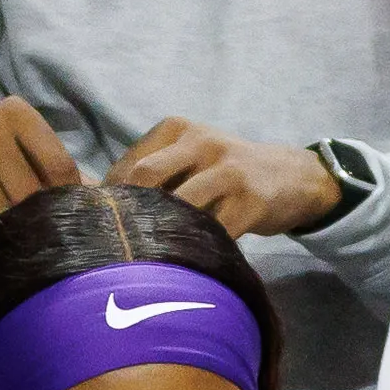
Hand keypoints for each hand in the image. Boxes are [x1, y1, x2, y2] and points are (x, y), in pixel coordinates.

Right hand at [0, 100, 83, 243]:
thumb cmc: (1, 168)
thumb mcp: (32, 157)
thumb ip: (70, 176)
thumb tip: (112, 208)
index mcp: (14, 113)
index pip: (60, 168)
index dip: (65, 199)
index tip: (61, 210)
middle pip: (33, 196)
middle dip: (39, 219)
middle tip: (33, 226)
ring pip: (7, 218)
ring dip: (12, 233)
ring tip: (6, 227)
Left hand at [109, 119, 344, 240]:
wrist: (294, 177)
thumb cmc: (228, 172)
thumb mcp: (190, 156)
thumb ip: (152, 172)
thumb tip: (95, 199)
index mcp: (177, 128)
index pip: (129, 163)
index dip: (110, 198)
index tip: (104, 226)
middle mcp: (201, 143)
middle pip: (146, 177)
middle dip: (128, 212)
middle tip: (119, 244)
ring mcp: (228, 171)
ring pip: (179, 205)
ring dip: (161, 234)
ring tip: (149, 259)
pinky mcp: (250, 202)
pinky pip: (213, 231)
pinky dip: (196, 249)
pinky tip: (187, 262)